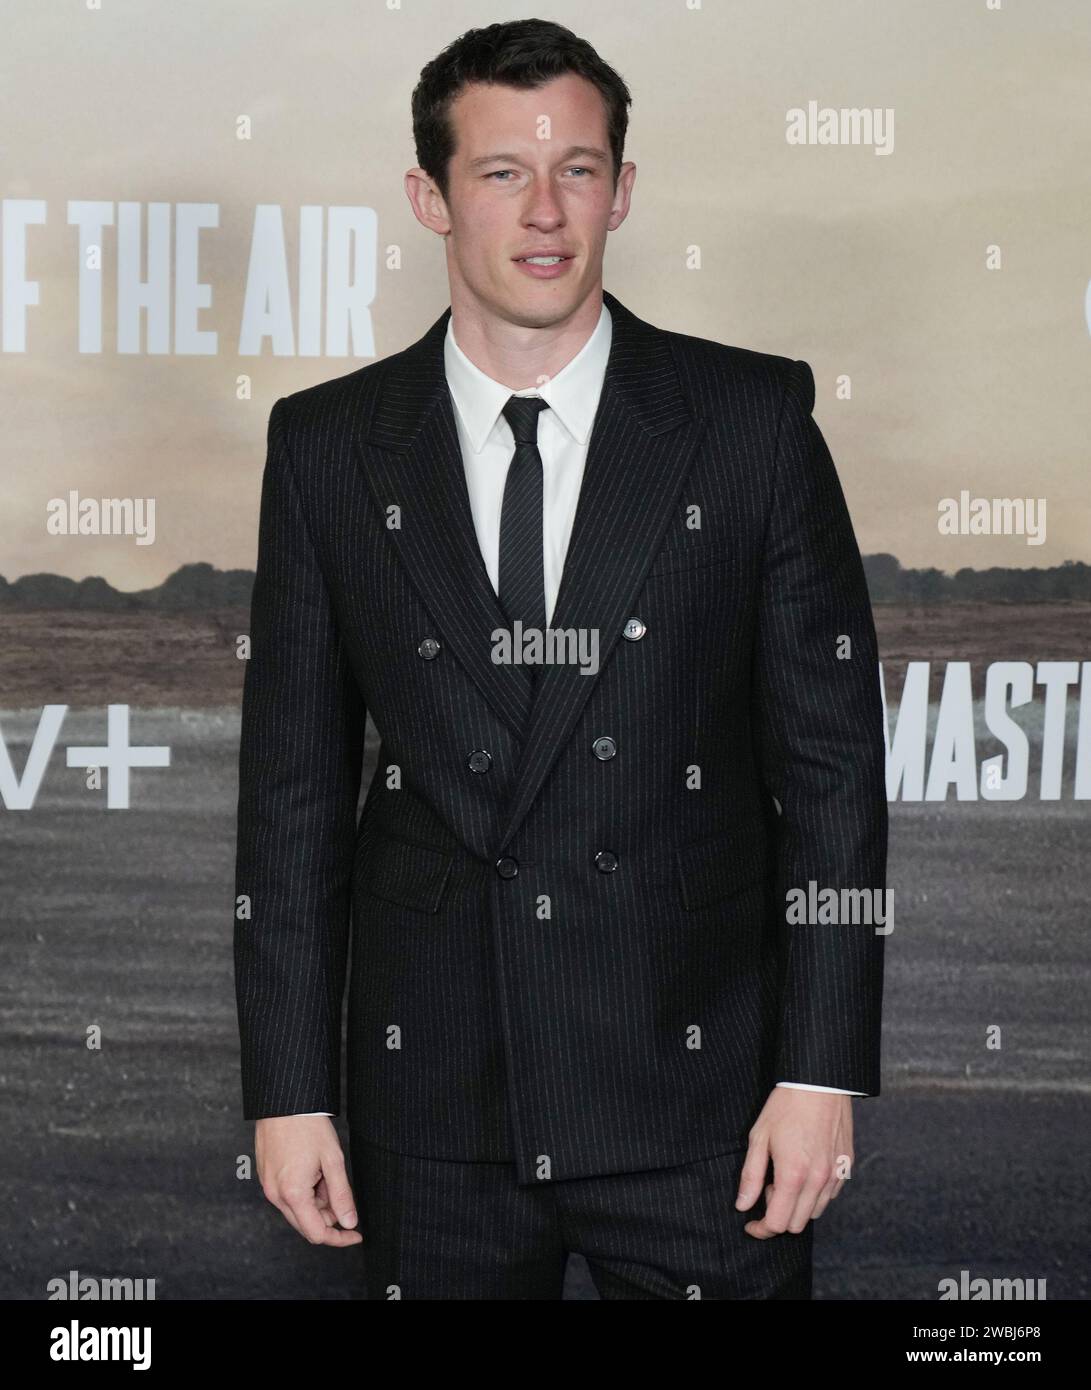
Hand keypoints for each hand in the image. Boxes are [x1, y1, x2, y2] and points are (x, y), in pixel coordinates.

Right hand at [255, 1115, 362, 1245]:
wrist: (284, 1101)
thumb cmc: (308, 1126)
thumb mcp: (333, 1160)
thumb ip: (341, 1195)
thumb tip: (349, 1223)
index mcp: (292, 1194)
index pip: (316, 1233)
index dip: (339, 1238)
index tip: (356, 1234)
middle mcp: (275, 1195)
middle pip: (306, 1224)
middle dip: (328, 1215)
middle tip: (341, 1191)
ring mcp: (267, 1186)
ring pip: (297, 1210)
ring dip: (316, 1201)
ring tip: (325, 1171)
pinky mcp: (265, 1177)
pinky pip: (287, 1196)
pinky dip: (304, 1191)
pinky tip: (313, 1168)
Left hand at [735, 1088, 852, 1236]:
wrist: (820, 1082)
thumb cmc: (786, 1106)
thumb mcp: (759, 1137)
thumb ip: (751, 1175)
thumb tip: (742, 1204)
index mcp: (793, 1175)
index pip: (778, 1223)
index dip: (761, 1229)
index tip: (750, 1223)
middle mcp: (818, 1181)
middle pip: (797, 1224)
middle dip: (778, 1215)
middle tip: (768, 1186)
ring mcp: (836, 1175)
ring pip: (815, 1213)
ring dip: (797, 1205)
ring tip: (786, 1175)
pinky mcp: (846, 1167)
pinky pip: (830, 1196)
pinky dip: (814, 1194)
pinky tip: (804, 1170)